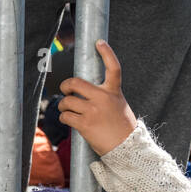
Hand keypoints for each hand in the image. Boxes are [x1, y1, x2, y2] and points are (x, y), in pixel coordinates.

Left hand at [57, 39, 136, 155]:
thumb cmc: (122, 127)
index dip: (107, 52)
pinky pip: (66, 116)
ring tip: (67, 109)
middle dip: (65, 86)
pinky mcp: (85, 124)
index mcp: (114, 92)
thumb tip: (84, 93)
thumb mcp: (119, 105)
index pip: (113, 67)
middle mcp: (103, 98)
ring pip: (67, 101)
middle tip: (65, 90)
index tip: (99, 42)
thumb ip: (106, 96)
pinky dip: (64, 117)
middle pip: (75, 83)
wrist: (127, 148)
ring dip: (63, 105)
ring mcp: (93, 111)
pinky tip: (68, 119)